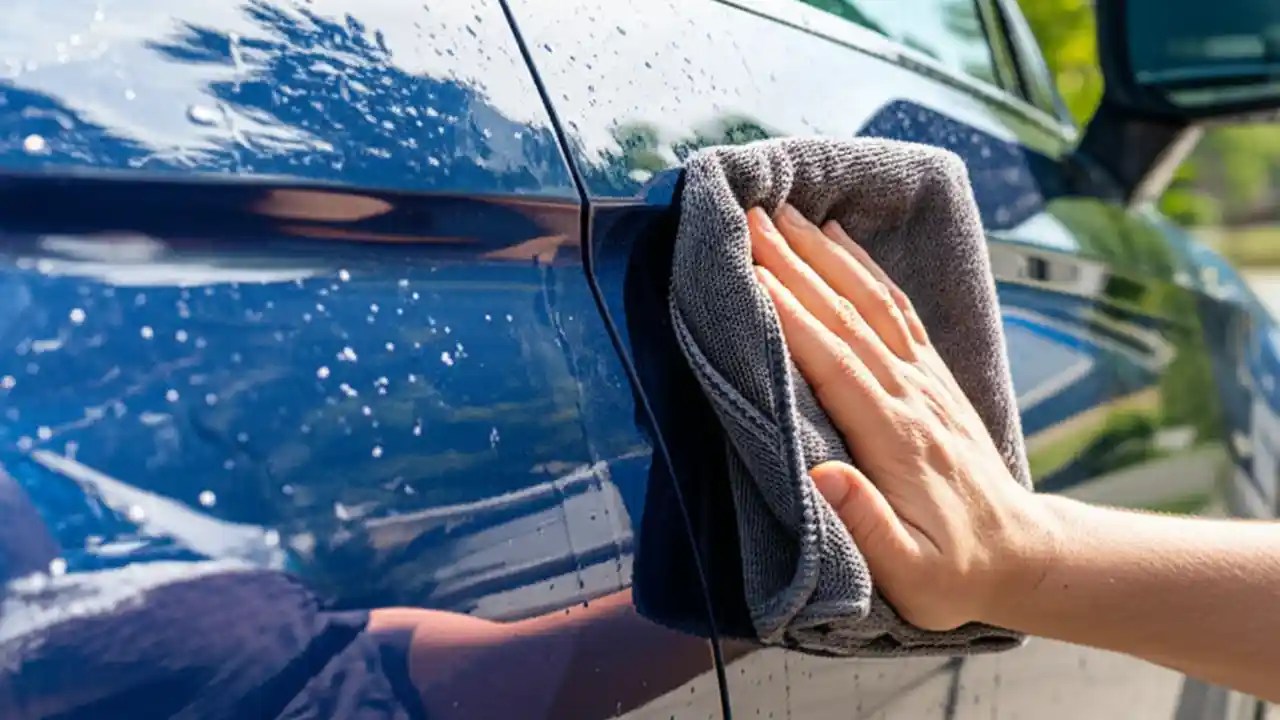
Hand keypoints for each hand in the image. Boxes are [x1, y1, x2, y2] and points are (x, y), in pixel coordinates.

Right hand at [748, 204, 1058, 630]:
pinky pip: (896, 308)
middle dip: (796, 263)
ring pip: (871, 300)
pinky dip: (864, 267)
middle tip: (750, 218)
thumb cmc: (954, 573)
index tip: (750, 273)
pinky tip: (839, 239)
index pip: (836, 362)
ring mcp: (925, 380)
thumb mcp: (912, 573)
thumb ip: (867, 524)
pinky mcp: (930, 377)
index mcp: (898, 438)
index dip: (792, 316)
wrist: (1021, 557)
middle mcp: (913, 396)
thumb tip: (822, 474)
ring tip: (783, 212)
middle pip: (847, 316)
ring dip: (825, 253)